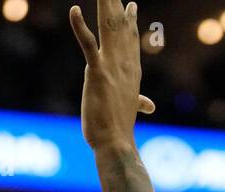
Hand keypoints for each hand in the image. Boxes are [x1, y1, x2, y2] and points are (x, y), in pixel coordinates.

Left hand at [70, 0, 156, 151]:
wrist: (116, 143)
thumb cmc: (119, 129)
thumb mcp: (129, 109)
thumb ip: (139, 101)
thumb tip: (150, 105)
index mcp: (131, 71)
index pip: (131, 41)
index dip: (130, 21)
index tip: (131, 5)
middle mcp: (124, 64)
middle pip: (121, 27)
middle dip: (117, 6)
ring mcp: (111, 66)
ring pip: (108, 27)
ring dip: (105, 4)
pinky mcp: (96, 72)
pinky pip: (88, 44)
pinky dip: (80, 26)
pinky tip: (74, 10)